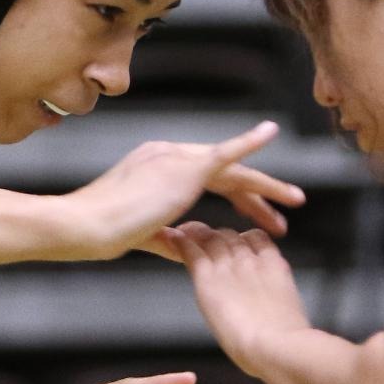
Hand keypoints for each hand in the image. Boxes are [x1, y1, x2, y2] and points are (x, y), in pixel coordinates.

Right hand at [62, 121, 304, 261]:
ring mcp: (177, 158)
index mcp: (159, 167)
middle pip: (225, 174)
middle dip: (256, 196)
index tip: (255, 219)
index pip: (207, 179)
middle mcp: (169, 155)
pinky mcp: (184, 167)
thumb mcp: (143, 234)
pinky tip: (270, 133)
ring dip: (266, 188)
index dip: (236, 199)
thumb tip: (187, 250)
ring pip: (234, 171)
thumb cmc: (104, 233)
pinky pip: (225, 153)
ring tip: (295, 201)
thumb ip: (168, 239)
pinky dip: (249, 142)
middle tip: (281, 217)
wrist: (88, 225)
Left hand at [164, 222, 311, 378]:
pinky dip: (180, 242)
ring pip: (210, 239)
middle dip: (217, 236)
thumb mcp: (289, 315)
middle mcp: (251, 260)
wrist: (277, 347)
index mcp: (275, 267)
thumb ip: (278, 306)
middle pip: (230, 235)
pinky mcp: (208, 279)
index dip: (243, 239)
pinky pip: (191, 251)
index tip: (233, 246)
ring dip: (197, 235)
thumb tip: (275, 320)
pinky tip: (172, 238)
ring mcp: (229, 267)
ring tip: (183, 234)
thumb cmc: (287, 346)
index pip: (256, 237)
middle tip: (202, 239)